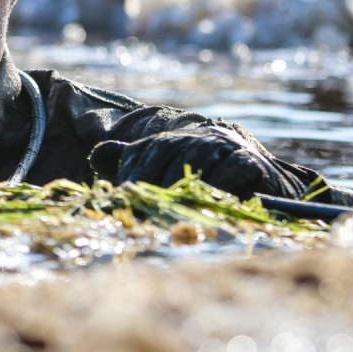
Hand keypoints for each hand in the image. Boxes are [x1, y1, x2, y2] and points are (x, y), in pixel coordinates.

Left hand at [89, 125, 304, 200]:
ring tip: (175, 214)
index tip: (125, 198)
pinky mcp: (250, 159)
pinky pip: (233, 169)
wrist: (257, 174)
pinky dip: (222, 185)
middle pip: (170, 157)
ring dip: (186, 189)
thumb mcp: (164, 169)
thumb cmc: (203, 176)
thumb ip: (131, 162)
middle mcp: (195, 138)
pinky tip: (212, 204)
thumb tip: (96, 158)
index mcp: (171, 140)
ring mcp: (223, 146)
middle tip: (148, 213)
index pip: (146, 152)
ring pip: (199, 162)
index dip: (134, 175)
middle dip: (157, 186)